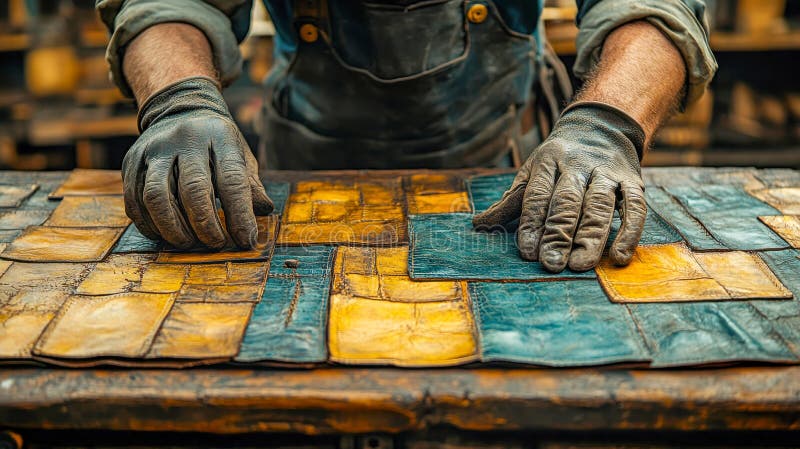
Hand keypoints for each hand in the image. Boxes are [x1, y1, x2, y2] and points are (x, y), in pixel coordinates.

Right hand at [123, 77, 272, 249]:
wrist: (179, 110)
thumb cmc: (217, 144)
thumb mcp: (241, 156)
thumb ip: (251, 185)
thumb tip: (265, 212)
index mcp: (219, 136)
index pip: (232, 180)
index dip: (240, 216)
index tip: (246, 241)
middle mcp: (184, 139)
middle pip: (193, 190)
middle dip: (206, 225)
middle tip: (216, 244)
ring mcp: (153, 149)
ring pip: (157, 197)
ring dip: (174, 229)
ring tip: (188, 243)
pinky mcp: (131, 162)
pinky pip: (134, 201)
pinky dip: (150, 225)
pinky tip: (166, 235)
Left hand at [473, 102, 646, 272]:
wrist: (602, 125)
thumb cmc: (559, 161)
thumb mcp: (532, 173)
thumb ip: (510, 202)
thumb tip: (478, 225)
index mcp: (547, 162)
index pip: (537, 196)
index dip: (532, 224)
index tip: (528, 252)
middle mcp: (577, 165)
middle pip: (567, 202)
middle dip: (558, 234)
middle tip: (551, 263)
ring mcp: (606, 173)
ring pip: (599, 205)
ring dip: (590, 236)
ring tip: (580, 265)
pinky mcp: (632, 181)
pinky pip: (635, 207)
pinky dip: (629, 232)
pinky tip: (619, 257)